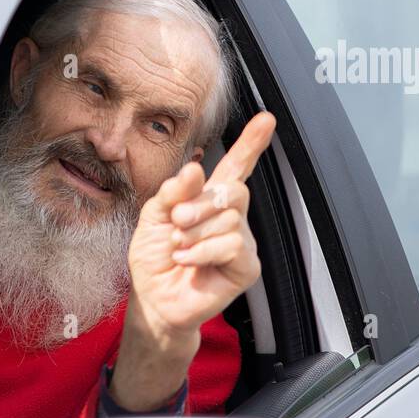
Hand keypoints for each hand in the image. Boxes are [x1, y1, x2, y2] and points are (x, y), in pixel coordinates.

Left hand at [127, 111, 276, 339]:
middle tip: (177, 221)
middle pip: (233, 191)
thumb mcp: (153, 217)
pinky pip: (231, 244)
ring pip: (229, 219)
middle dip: (199, 205)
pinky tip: (187, 260)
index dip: (251, 144)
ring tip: (178, 248)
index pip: (236, 168)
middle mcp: (230, 218)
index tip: (266, 120)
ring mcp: (241, 242)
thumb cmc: (154, 258)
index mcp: (208, 201)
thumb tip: (195, 168)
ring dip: (195, 233)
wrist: (152, 297)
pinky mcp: (245, 266)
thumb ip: (172, 191)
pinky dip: (202, 251)